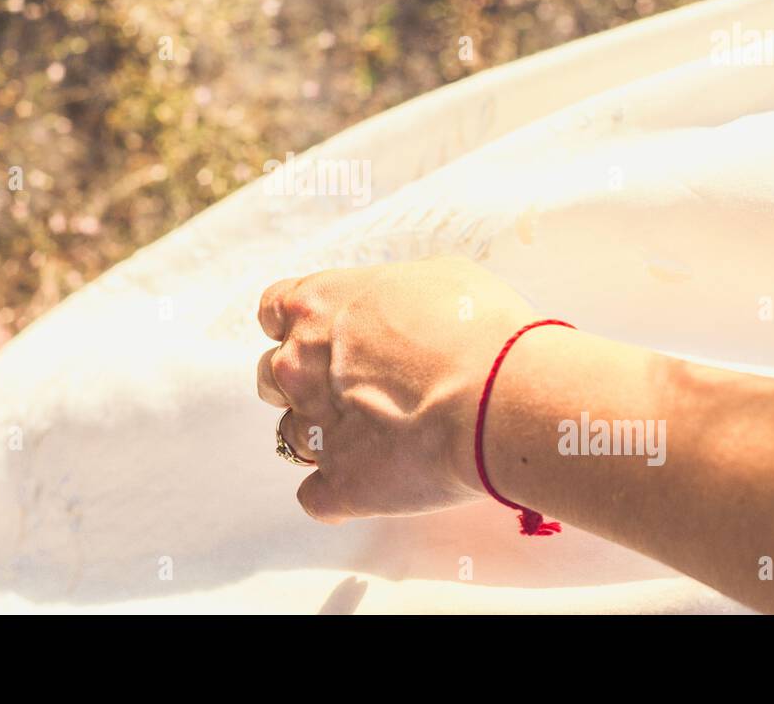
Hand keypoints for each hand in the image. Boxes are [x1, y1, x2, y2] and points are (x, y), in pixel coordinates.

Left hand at [255, 257, 536, 522]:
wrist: (500, 398)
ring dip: (325, 437)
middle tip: (356, 388)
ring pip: (292, 437)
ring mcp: (314, 428)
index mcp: (317, 306)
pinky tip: (377, 482)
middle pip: (272, 376)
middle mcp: (300, 365)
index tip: (324, 336)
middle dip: (305, 382)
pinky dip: (341, 492)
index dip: (298, 327)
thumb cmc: (479, 330)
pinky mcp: (337, 484)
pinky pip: (316, 497)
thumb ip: (395, 293)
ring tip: (378, 438)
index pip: (273, 312)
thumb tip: (402, 307)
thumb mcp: (438, 278)